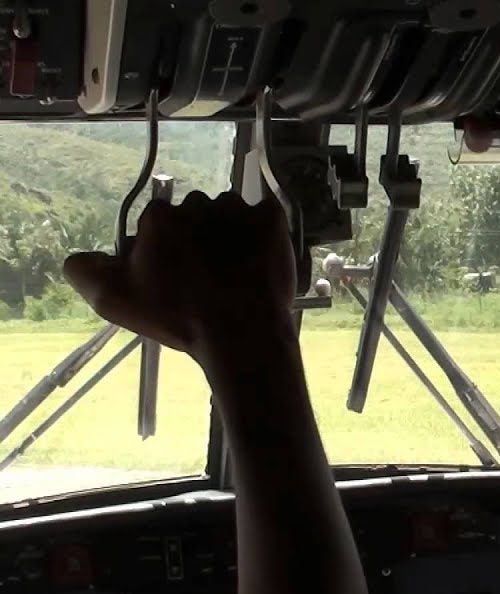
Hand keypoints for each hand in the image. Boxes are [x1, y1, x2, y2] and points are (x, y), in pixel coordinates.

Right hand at [63, 192, 295, 370]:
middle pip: (194, 216)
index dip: (164, 250)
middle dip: (197, 239)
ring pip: (228, 215)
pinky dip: (260, 235)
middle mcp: (198, 204)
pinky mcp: (272, 221)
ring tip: (233, 272)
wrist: (243, 333)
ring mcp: (238, 210)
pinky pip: (263, 217)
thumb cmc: (179, 317)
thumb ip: (84, 271)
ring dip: (228, 234)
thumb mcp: (115, 300)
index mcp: (159, 218)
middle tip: (206, 275)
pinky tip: (255, 262)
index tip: (173, 274)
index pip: (156, 224)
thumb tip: (78, 258)